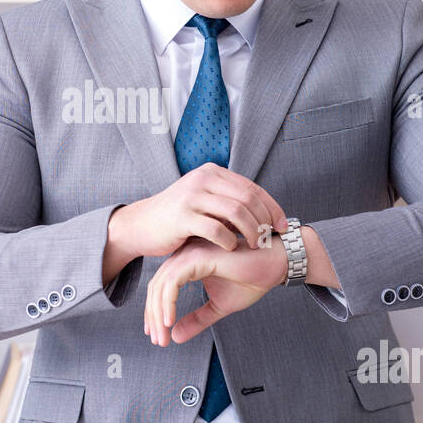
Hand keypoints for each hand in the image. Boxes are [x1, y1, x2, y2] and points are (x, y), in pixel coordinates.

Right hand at [103, 163, 287, 282]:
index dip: (271, 207)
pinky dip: (229, 241)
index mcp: (211, 173)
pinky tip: (231, 249)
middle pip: (247, 197)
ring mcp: (192, 196)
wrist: (140, 225)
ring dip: (251, 230)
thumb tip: (262, 214)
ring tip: (255, 244)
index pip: (251, 187)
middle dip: (265, 219)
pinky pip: (216, 229)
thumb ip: (228, 204)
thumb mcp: (204, 203)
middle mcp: (203, 180)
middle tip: (271, 238)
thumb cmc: (177, 219)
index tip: (282, 225)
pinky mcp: (182, 217)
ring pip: (236, 211)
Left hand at [143, 233, 288, 345]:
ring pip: (161, 285)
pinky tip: (170, 321)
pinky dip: (168, 302)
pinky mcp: (199, 258)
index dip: (154, 313)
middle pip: (156, 287)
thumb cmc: (251, 279)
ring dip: (158, 313)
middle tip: (157, 340)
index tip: (157, 335)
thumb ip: (197, 319)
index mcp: (187, 264)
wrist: (274, 264)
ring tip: (162, 334)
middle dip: (153, 316)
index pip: (161, 289)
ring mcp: (190, 255)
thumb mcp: (219, 306)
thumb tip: (175, 336)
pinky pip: (173, 282)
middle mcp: (185, 256)